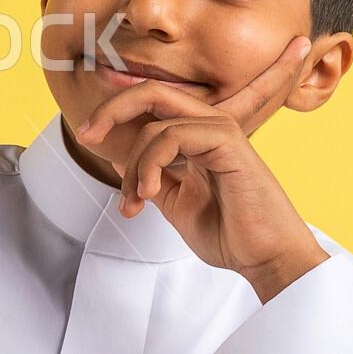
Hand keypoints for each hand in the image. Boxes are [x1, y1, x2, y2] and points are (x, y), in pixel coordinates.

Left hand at [74, 35, 330, 302]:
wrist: (266, 260)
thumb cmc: (230, 234)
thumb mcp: (175, 202)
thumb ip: (152, 176)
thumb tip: (120, 159)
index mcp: (198, 135)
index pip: (151, 103)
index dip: (114, 111)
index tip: (87, 136)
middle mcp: (210, 125)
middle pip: (150, 93)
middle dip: (111, 110)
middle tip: (86, 136)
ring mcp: (221, 130)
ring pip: (156, 125)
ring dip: (135, 166)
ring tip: (134, 201)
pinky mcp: (229, 141)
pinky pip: (173, 136)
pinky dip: (150, 164)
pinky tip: (148, 192)